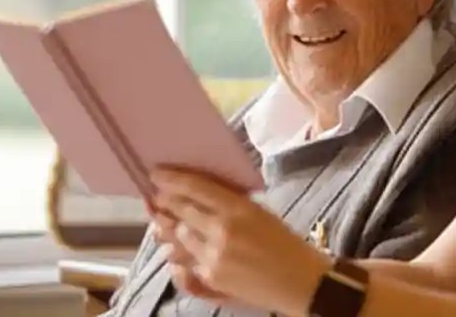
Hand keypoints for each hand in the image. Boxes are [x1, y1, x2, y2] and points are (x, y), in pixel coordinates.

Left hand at [151, 167, 331, 316]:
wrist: (300, 282)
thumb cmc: (284, 243)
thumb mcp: (260, 212)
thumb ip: (230, 203)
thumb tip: (198, 193)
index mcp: (239, 209)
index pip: (196, 188)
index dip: (171, 180)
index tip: (156, 174)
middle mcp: (222, 231)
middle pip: (181, 211)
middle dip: (165, 203)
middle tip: (155, 197)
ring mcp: (213, 257)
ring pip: (177, 237)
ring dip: (171, 230)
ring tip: (165, 223)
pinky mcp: (210, 279)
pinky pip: (183, 263)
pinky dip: (177, 256)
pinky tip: (175, 253)